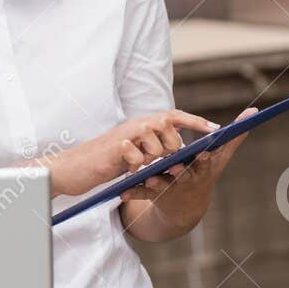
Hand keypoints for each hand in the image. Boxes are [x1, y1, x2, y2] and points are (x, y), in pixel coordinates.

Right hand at [50, 109, 219, 196]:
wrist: (72, 168)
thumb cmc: (103, 161)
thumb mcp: (131, 151)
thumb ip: (150, 146)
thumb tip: (174, 149)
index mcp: (141, 124)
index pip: (173, 116)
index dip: (195, 122)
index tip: (216, 129)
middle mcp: (135, 124)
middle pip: (168, 127)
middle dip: (171, 146)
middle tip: (161, 159)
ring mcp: (125, 135)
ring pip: (155, 142)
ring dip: (153, 158)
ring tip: (141, 166)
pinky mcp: (115, 149)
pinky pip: (137, 156)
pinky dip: (136, 166)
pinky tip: (129, 171)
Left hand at [132, 106, 256, 231]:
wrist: (186, 206)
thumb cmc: (205, 173)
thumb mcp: (220, 157)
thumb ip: (235, 136)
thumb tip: (255, 111)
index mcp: (201, 169)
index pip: (204, 163)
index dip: (203, 158)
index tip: (202, 152)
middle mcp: (186, 180)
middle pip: (182, 175)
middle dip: (178, 171)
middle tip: (172, 166)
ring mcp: (169, 189)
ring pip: (161, 185)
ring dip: (153, 181)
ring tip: (144, 177)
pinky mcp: (153, 195)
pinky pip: (141, 194)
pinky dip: (133, 192)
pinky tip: (122, 191)